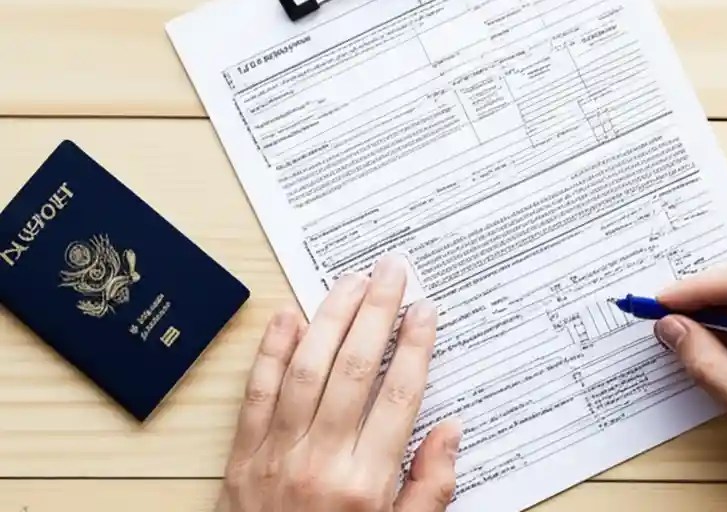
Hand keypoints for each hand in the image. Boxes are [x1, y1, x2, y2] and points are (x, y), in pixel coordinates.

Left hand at [217, 255, 460, 511]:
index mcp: (366, 485)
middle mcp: (321, 462)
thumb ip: (430, 489)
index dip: (415, 346)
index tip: (425, 311)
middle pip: (354, 368)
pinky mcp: (241, 458)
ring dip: (331, 317)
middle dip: (377, 311)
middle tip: (393, 271)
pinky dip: (271, 351)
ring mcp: (276, 456)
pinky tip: (287, 317)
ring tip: (350, 281)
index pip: (398, 396)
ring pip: (306, 368)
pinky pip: (257, 393)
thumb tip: (451, 432)